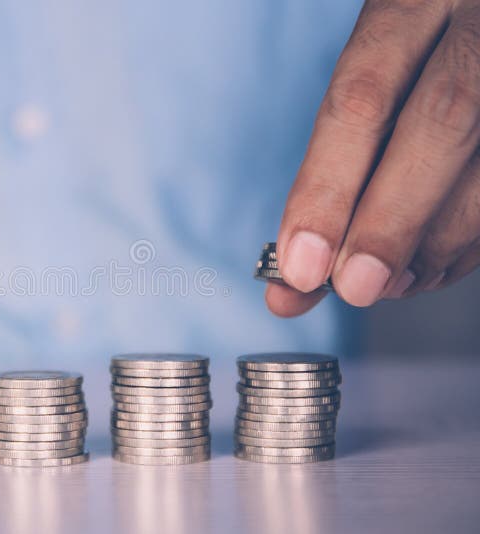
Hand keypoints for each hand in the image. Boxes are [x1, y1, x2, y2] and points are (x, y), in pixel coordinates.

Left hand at [267, 0, 479, 316]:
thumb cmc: (423, 56)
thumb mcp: (374, 80)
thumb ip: (335, 167)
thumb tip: (293, 278)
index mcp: (409, 4)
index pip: (360, 98)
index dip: (327, 188)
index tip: (300, 266)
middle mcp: (475, 22)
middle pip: (438, 122)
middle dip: (388, 222)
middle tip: (354, 288)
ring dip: (437, 242)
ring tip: (391, 284)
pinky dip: (470, 241)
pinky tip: (435, 265)